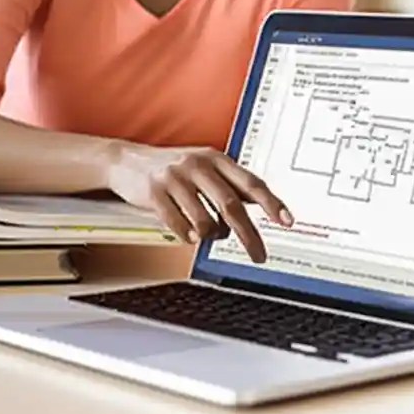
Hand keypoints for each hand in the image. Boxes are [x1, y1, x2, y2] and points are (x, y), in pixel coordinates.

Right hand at [105, 143, 291, 262]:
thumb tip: (263, 204)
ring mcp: (175, 177)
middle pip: (231, 206)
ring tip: (208, 235)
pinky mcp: (154, 192)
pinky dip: (186, 235)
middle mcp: (199, 165)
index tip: (287, 221)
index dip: (272, 203)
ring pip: (204, 219)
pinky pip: (177, 223)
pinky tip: (189, 236)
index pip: (252, 183)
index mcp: (217, 158)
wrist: (127, 161)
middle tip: (258, 255)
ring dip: (211, 235)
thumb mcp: (205, 167)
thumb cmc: (174, 168)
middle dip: (249, 235)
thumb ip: (230, 184)